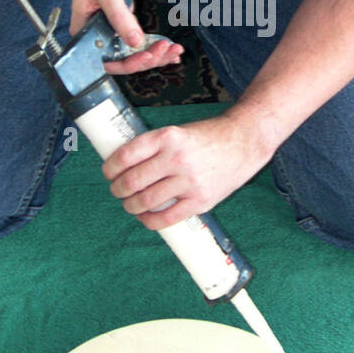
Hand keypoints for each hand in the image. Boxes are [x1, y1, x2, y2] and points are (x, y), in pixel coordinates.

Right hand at [68, 0, 182, 75]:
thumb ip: (119, 17)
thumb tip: (135, 42)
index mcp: (86, 34)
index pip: (107, 61)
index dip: (128, 63)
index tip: (147, 54)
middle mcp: (98, 39)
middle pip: (125, 60)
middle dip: (148, 58)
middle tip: (168, 48)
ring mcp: (111, 33)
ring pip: (135, 54)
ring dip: (156, 55)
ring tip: (175, 50)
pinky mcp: (123, 26)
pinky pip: (139, 43)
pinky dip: (155, 47)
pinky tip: (171, 50)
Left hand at [100, 112, 270, 229]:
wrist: (245, 142)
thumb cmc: (209, 136)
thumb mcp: (178, 131)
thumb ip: (155, 147)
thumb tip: (124, 165)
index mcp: (168, 136)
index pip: (126, 156)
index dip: (110, 168)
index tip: (108, 173)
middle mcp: (176, 158)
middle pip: (132, 181)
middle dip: (117, 189)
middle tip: (116, 190)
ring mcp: (189, 181)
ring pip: (145, 201)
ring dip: (130, 206)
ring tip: (130, 204)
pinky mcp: (200, 200)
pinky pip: (166, 218)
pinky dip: (149, 221)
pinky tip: (144, 217)